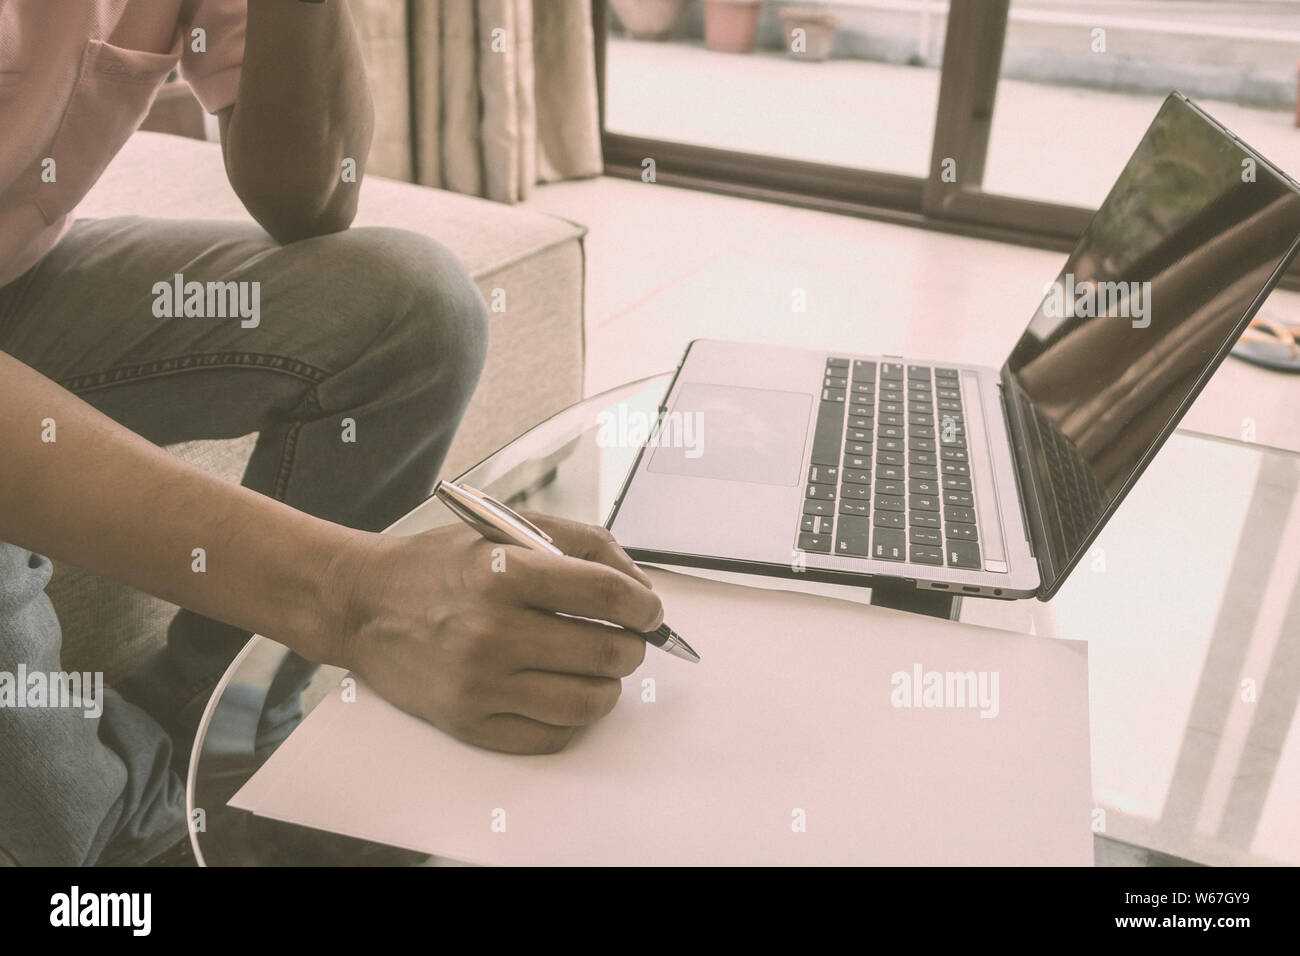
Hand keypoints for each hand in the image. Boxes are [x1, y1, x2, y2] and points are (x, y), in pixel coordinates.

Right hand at [325, 514, 662, 753]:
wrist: (363, 604)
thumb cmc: (440, 566)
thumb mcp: (507, 529)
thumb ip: (582, 544)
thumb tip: (640, 588)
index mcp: (503, 574)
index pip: (607, 595)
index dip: (644, 605)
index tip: (649, 611)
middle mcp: (490, 631)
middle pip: (606, 652)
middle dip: (633, 646)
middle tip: (627, 639)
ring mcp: (479, 683)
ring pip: (586, 702)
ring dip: (609, 686)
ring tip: (597, 668)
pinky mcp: (468, 722)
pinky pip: (550, 736)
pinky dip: (572, 718)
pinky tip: (563, 692)